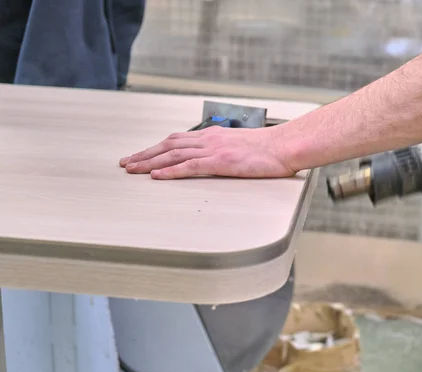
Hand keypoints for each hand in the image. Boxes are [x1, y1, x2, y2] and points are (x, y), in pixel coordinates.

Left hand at [119, 125, 296, 178]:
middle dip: (145, 154)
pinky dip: (170, 171)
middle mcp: (209, 139)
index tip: (142, 155)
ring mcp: (213, 150)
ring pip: (173, 154)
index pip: (177, 140)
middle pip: (168, 145)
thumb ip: (226, 151)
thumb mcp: (243, 146)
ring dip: (150, 162)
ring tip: (133, 170)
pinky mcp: (221, 162)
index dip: (156, 148)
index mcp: (213, 136)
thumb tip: (220, 159)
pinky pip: (189, 166)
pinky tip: (156, 176)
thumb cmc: (270, 149)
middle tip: (127, 163)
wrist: (285, 146)